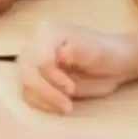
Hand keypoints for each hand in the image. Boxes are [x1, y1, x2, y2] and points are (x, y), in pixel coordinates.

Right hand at [17, 22, 133, 115]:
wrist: (112, 63)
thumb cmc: (105, 54)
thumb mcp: (95, 50)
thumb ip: (76, 50)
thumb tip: (60, 53)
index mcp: (47, 32)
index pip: (38, 58)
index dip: (52, 77)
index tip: (71, 88)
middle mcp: (34, 44)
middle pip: (27, 72)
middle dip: (46, 92)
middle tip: (68, 105)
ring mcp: (32, 61)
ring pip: (25, 84)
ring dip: (44, 100)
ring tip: (66, 106)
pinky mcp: (35, 77)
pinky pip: (28, 94)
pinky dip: (41, 104)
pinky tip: (57, 106)